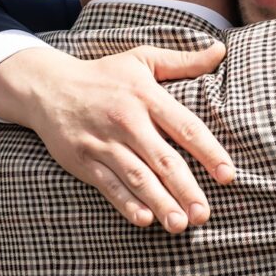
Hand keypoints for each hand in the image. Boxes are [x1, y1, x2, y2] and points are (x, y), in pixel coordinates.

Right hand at [0, 44, 234, 233]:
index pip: (184, 126)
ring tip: (180, 224)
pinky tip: (144, 220)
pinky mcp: (84, 160)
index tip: (228, 175)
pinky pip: (108, 185)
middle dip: (185, 188)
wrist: (47, 87)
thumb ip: (183, 61)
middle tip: (205, 214)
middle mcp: (126, 121)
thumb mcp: (142, 59)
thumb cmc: (104, 75)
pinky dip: (125, 203)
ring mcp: (103, 143)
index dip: (208, 152)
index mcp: (146, 96)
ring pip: (136, 177)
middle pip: (162, 159)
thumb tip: (220, 51)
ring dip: (160, 202)